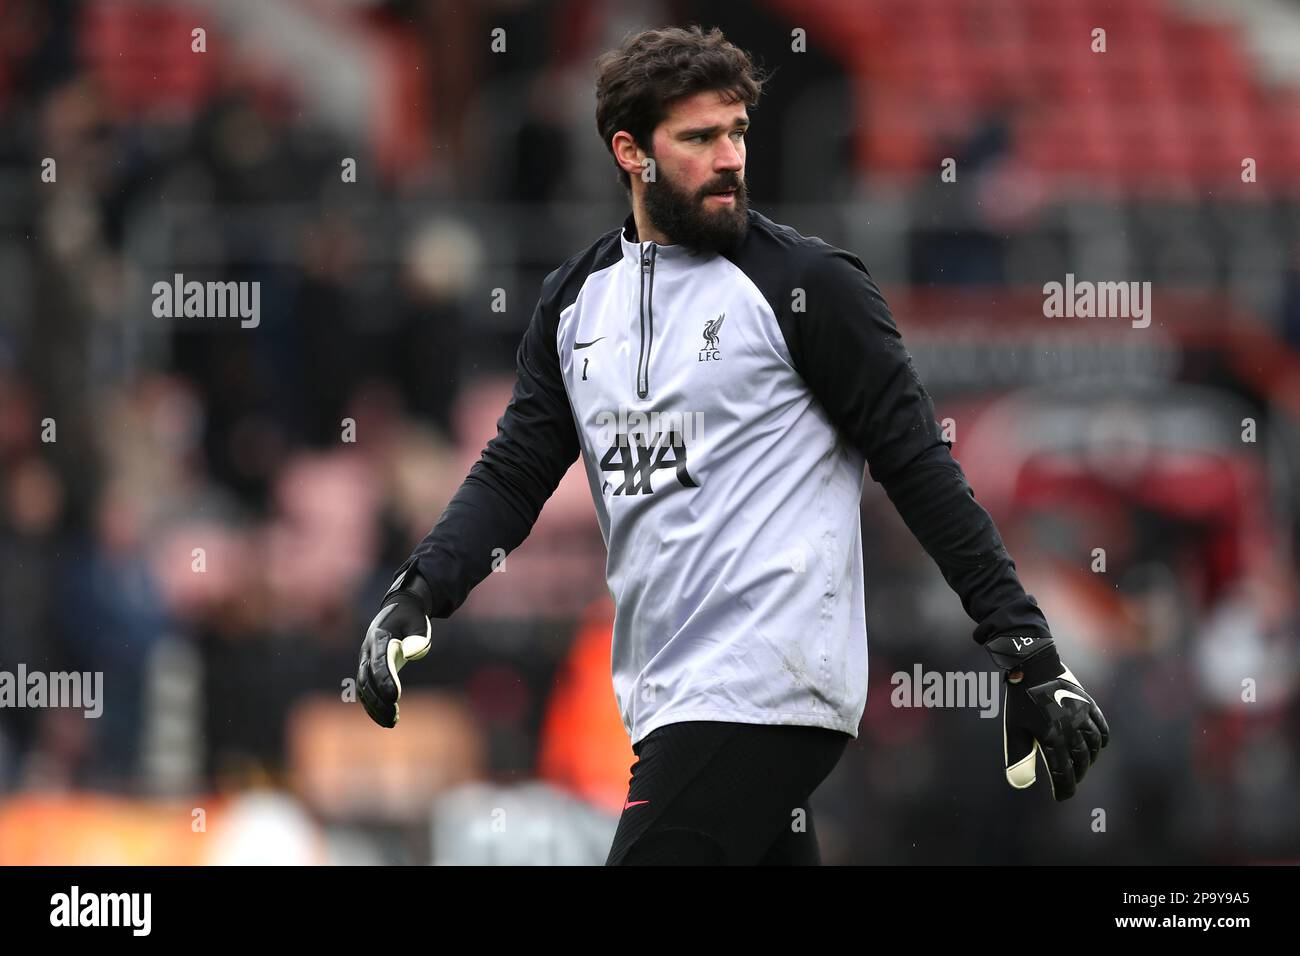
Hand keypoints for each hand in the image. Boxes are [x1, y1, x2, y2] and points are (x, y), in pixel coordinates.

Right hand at [358, 565, 435, 727]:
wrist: (399, 609)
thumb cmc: (411, 617)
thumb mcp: (418, 621)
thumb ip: (417, 636)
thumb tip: (411, 653)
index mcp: (378, 637)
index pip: (379, 662)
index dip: (385, 680)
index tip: (394, 697)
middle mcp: (367, 650)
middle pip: (367, 679)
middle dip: (378, 699)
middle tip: (393, 716)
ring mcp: (365, 660)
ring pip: (364, 688)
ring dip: (374, 706)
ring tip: (390, 722)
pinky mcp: (368, 669)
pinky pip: (366, 690)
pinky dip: (373, 705)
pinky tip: (386, 718)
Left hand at [985, 634, 1109, 799]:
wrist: (1032, 666)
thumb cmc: (1019, 700)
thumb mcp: (1014, 730)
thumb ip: (1019, 758)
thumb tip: (1021, 784)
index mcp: (1051, 738)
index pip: (1062, 773)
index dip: (1063, 788)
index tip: (1062, 797)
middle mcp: (1071, 730)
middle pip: (1079, 761)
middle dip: (1075, 775)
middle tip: (1070, 781)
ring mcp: (1082, 716)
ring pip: (1093, 746)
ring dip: (1088, 759)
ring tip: (1081, 765)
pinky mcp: (1088, 704)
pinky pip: (1101, 727)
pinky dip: (1101, 740)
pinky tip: (1097, 746)